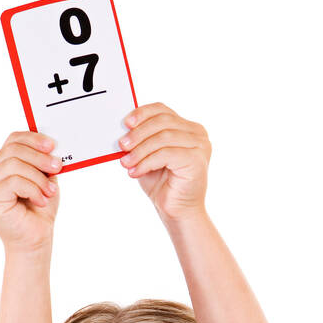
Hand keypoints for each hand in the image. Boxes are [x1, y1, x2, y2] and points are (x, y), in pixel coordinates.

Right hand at [0, 130, 63, 252]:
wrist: (34, 241)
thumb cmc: (38, 212)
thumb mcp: (44, 180)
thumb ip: (42, 162)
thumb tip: (50, 144)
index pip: (12, 140)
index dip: (33, 139)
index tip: (52, 145)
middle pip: (13, 150)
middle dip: (39, 157)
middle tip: (57, 167)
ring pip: (14, 165)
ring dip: (38, 177)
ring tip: (50, 192)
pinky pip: (14, 181)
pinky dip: (32, 189)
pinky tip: (40, 201)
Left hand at [118, 103, 210, 218]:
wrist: (177, 212)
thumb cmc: (163, 185)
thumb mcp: (147, 157)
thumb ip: (141, 141)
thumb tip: (123, 131)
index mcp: (187, 128)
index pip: (163, 110)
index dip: (143, 113)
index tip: (126, 123)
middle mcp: (197, 134)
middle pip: (163, 122)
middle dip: (138, 133)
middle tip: (122, 145)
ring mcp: (200, 145)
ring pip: (163, 137)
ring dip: (140, 150)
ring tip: (126, 162)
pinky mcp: (196, 159)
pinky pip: (166, 154)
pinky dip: (147, 162)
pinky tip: (136, 172)